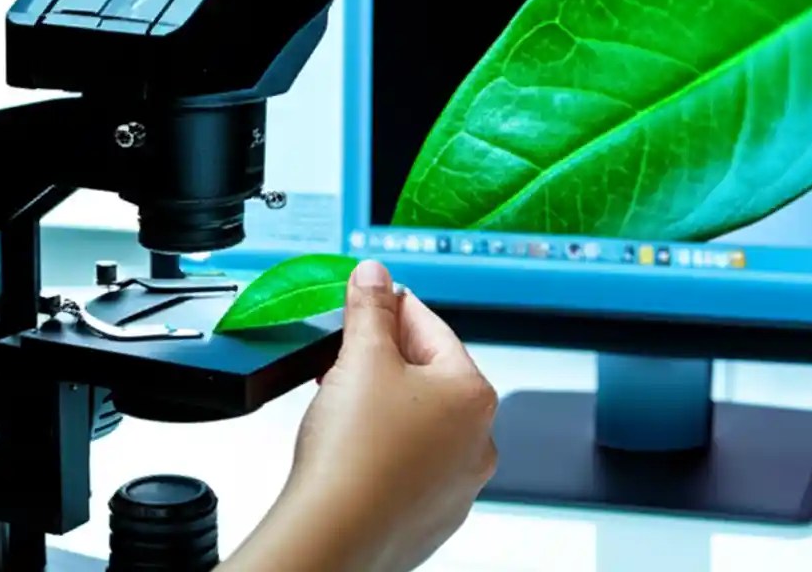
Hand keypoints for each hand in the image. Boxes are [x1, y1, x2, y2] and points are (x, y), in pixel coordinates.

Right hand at [224, 260, 497, 571]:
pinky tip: (350, 448)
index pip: (434, 330)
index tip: (374, 296)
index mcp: (473, 395)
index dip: (395, 308)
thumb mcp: (361, 358)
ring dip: (383, 405)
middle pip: (430, 378)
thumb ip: (370, 309)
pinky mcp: (428, 516)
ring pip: (419, 425)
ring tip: (341, 401)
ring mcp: (456, 484)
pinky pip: (407, 467)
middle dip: (386, 360)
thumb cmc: (356, 455)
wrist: (333, 535)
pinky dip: (382, 450)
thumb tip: (375, 276)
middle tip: (347, 349)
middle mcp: (478, 441)